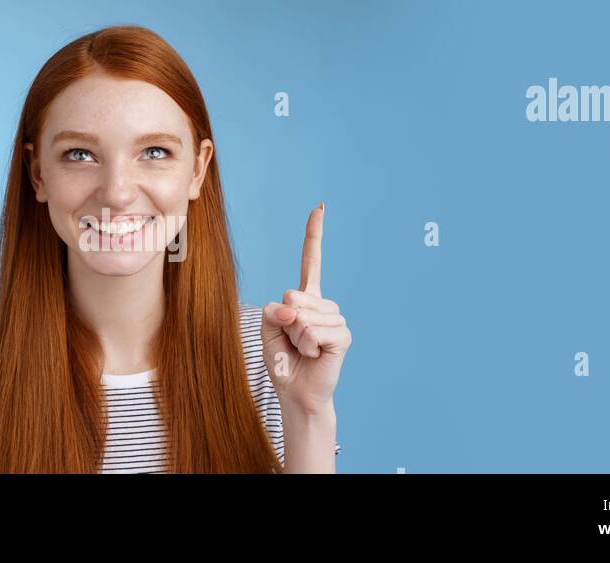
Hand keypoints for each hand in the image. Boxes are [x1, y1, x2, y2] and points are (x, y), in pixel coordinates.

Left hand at [260, 204, 351, 414]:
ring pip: (301, 316)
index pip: (310, 261)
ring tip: (303, 350)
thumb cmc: (283, 360)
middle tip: (291, 341)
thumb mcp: (266, 330)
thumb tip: (291, 308)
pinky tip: (315, 354)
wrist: (296, 392)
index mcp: (305, 298)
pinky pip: (313, 330)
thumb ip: (272, 313)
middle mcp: (323, 304)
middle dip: (284, 322)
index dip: (314, 234)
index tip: (320, 207)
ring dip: (295, 338)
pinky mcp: (343, 335)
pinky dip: (306, 345)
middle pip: (292, 295)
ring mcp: (336, 318)